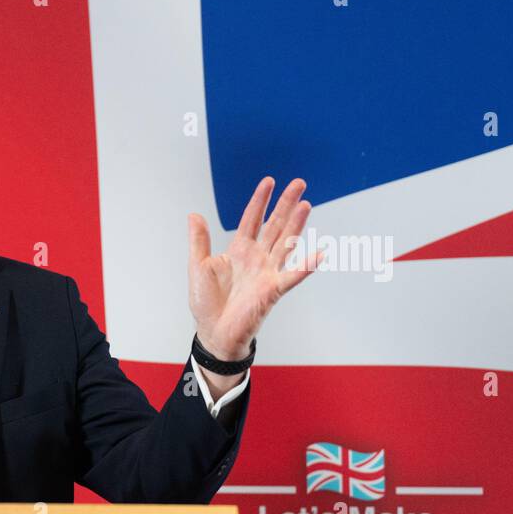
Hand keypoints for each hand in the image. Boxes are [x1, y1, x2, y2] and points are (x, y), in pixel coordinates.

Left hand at [187, 177, 322, 361]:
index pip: (252, 219)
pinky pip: (292, 276)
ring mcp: (267, 272)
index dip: (260, 201)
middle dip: (286, 204)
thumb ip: (199, 241)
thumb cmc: (207, 303)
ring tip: (306, 205)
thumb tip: (194, 214)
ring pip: (286, 243)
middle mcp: (256, 258)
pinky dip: (306, 266)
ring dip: (297, 225)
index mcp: (238, 251)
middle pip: (275, 225)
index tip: (269, 181)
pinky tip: (318, 254)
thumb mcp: (198, 267)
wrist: (213, 332)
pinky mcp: (273, 290)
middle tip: (299, 183)